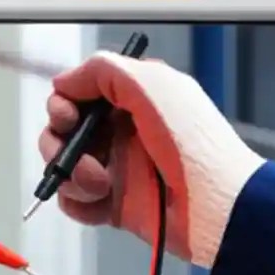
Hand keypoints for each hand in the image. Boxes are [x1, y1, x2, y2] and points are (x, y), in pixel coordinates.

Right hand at [40, 51, 263, 266]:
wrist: (216, 205)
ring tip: (100, 183)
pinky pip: (73, 202)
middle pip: (60, 132)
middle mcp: (119, 133)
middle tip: (75, 152)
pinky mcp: (114, 204)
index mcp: (129, 101)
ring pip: (62, 167)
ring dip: (71, 176)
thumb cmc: (193, 143)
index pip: (75, 96)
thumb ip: (100, 70)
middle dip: (57, 143)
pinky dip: (77, 202)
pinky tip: (99, 201)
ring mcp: (116, 169)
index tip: (69, 116)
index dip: (62, 105)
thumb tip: (62, 83)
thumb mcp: (149, 83)